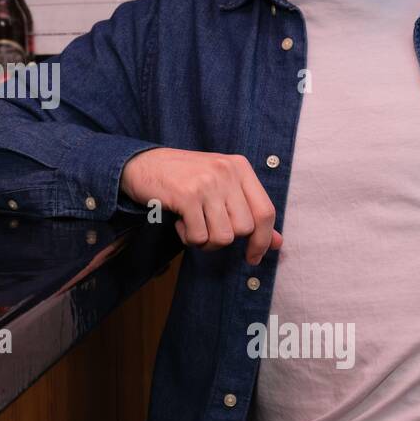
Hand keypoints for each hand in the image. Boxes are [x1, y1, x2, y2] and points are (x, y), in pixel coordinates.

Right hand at [121, 148, 282, 262]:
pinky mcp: (187, 196)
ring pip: (223, 236)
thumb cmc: (184, 178)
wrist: (141, 163)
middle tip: (206, 229)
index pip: (266, 212)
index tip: (253, 257)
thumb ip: (249, 212)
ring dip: (205, 240)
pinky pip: (199, 237)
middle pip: (244, 229)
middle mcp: (227, 172)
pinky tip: (179, 221)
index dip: (263, 240)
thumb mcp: (221, 187)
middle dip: (224, 238)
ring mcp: (207, 183)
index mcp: (240, 167)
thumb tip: (278, 244)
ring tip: (192, 224)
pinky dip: (188, 237)